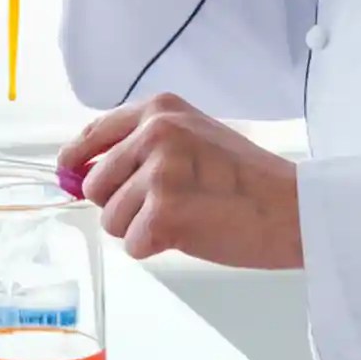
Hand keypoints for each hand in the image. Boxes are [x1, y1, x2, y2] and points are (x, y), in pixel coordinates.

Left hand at [58, 94, 303, 268]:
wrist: (294, 208)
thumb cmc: (247, 180)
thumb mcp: (194, 137)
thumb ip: (143, 145)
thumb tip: (79, 172)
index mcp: (160, 110)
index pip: (94, 132)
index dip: (75, 157)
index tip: (66, 170)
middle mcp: (155, 134)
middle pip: (95, 185)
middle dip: (121, 205)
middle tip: (167, 206)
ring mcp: (159, 172)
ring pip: (112, 220)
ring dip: (141, 229)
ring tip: (186, 217)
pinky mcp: (164, 212)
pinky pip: (133, 244)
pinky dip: (157, 248)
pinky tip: (192, 234)